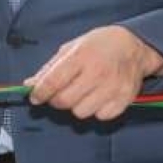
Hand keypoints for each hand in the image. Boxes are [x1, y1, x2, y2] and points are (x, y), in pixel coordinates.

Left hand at [25, 26, 162, 122]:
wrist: (133, 46)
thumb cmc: (98, 45)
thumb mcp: (71, 48)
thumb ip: (49, 68)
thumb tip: (29, 85)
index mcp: (81, 56)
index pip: (52, 82)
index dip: (39, 93)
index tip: (35, 97)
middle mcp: (97, 72)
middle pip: (64, 101)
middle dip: (55, 100)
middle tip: (59, 93)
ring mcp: (112, 87)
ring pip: (80, 112)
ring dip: (76, 106)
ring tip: (82, 93)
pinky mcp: (124, 99)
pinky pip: (100, 116)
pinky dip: (96, 110)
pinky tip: (98, 97)